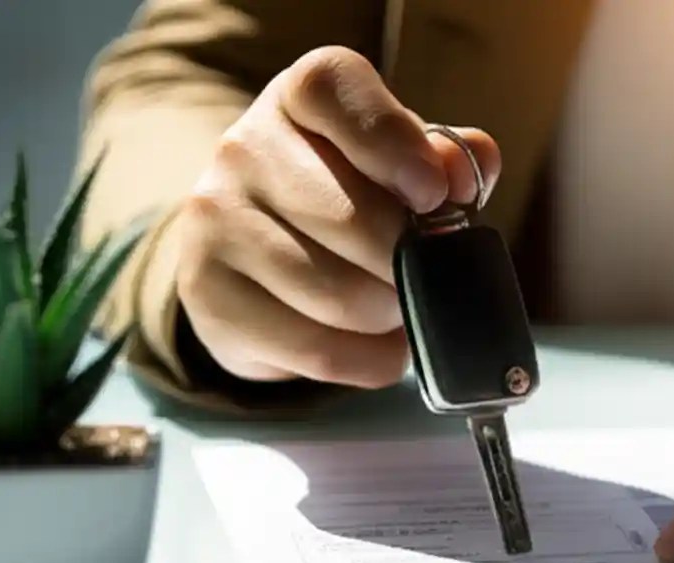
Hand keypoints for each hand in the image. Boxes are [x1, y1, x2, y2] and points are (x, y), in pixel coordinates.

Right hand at [173, 46, 499, 388]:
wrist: (256, 253)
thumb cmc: (351, 196)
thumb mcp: (401, 164)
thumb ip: (446, 161)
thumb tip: (464, 172)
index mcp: (299, 96)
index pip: (334, 91)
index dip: (392, 141)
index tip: (434, 193)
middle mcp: (243, 147)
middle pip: (350, 218)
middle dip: (409, 263)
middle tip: (426, 276)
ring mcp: (214, 221)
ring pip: (337, 295)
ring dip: (390, 316)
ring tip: (398, 307)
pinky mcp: (209, 295)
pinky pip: (316, 349)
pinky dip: (369, 360)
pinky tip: (378, 346)